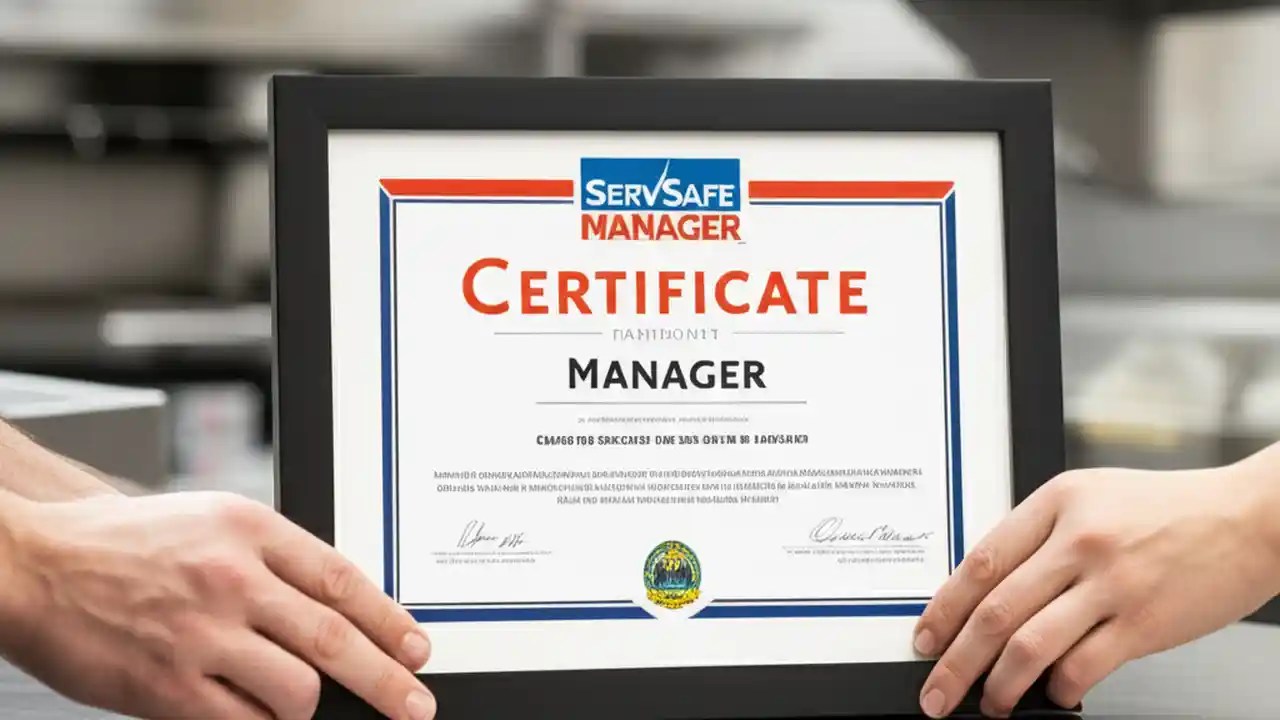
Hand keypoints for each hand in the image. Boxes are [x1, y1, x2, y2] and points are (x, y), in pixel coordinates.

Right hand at [0, 491, 434, 719]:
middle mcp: (232, 577)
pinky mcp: (168, 685)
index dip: (389, 620)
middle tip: (414, 704)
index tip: (416, 647)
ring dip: (310, 706)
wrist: (36, 565)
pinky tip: (259, 718)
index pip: (342, 578)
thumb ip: (272, 560)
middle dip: (386, 680)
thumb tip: (335, 607)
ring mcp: (201, 633)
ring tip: (304, 706)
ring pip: (297, 689)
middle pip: (334, 637)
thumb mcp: (210, 522)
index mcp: (248, 529)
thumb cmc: (121, 544)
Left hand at [913, 460, 1279, 717]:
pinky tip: (1052, 696)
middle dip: (955, 662)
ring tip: (989, 703)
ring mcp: (1112, 583)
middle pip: (994, 611)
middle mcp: (1080, 540)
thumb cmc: (1170, 508)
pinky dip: (1057, 690)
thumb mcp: (1092, 496)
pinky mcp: (1145, 623)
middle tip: (938, 691)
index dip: (943, 608)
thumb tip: (987, 590)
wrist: (1251, 518)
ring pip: (1029, 646)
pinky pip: (1082, 667)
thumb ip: (1039, 535)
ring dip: (998, 685)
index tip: (925, 639)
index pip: (980, 562)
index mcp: (1058, 502)